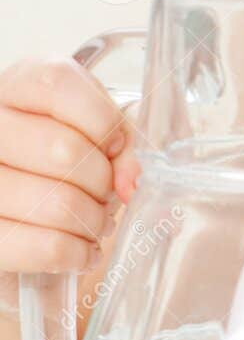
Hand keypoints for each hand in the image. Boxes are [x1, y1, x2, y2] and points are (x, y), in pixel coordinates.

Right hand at [0, 57, 139, 278]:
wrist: (28, 214)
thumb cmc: (65, 165)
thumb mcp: (95, 134)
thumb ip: (121, 144)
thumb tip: (131, 181)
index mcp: (17, 87)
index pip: (57, 85)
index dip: (102, 121)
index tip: (114, 147)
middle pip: (63, 150)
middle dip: (102, 182)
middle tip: (105, 195)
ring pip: (57, 203)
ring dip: (93, 221)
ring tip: (95, 223)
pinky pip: (45, 247)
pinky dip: (77, 253)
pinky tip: (82, 251)